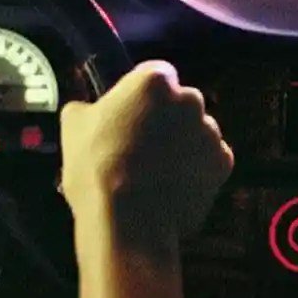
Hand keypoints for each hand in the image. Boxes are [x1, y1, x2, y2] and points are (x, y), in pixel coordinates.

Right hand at [59, 60, 233, 250]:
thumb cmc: (96, 166)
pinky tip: (172, 186)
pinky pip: (209, 160)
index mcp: (155, 80)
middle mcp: (190, 99)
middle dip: (166, 119)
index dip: (141, 96)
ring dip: (182, 144)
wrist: (128, 222)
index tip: (129, 116)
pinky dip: (196, 169)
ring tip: (156, 172)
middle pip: (179, 103)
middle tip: (141, 145)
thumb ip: (87, 107)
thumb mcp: (73, 126)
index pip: (154, 75)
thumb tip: (88, 109)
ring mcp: (211, 132)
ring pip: (196, 132)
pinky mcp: (224, 164)